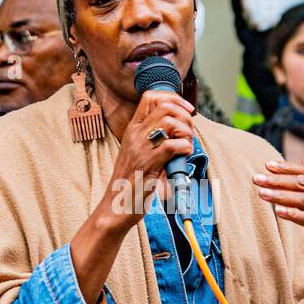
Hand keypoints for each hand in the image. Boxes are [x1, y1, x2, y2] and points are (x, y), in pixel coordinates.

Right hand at [102, 89, 194, 229]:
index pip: (150, 97)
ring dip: (186, 131)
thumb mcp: (137, 153)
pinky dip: (185, 148)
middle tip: (188, 131)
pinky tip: (184, 155)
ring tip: (186, 144)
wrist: (115, 206)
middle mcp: (135, 135)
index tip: (186, 110)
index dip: (173, 98)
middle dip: (184, 115)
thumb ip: (152, 139)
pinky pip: (172, 146)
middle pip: (164, 106)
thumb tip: (179, 130)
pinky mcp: (148, 165)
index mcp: (132, 130)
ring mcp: (140, 149)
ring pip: (169, 122)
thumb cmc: (130, 182)